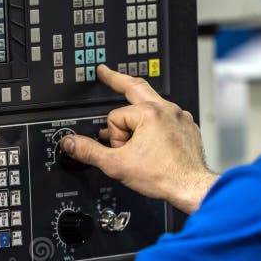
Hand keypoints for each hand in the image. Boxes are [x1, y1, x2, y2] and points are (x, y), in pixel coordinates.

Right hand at [61, 65, 217, 213]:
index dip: (112, 136)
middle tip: (106, 73)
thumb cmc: (163, 175)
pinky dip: (157, 128)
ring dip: (139, 120)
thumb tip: (70, 143)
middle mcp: (167, 109)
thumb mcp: (117, 165)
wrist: (191, 187)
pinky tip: (154, 145)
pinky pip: (167, 119)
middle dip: (118, 81)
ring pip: (151, 107)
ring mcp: (180, 117)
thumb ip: (89, 151)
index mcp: (148, 112)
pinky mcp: (188, 127)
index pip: (114, 116)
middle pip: (135, 88)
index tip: (120, 150)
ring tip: (136, 137)